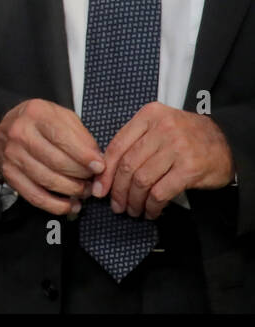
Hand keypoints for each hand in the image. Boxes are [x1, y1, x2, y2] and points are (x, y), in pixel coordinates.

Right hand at [0, 98, 103, 215]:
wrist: (8, 127)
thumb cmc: (40, 123)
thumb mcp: (62, 117)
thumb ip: (82, 137)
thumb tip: (97, 162)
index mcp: (36, 113)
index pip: (63, 138)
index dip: (84, 156)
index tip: (99, 167)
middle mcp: (20, 133)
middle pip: (57, 162)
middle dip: (81, 175)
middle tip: (93, 179)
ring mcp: (12, 155)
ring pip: (48, 181)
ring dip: (72, 190)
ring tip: (84, 190)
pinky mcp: (9, 174)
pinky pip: (35, 196)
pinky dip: (56, 205)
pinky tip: (70, 205)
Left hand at [96, 102, 233, 218]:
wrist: (226, 142)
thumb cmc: (187, 137)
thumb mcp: (159, 126)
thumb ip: (135, 141)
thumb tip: (105, 170)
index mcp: (149, 116)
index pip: (117, 146)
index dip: (105, 171)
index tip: (99, 188)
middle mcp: (162, 129)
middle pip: (127, 165)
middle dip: (117, 190)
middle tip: (116, 204)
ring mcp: (176, 148)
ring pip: (141, 180)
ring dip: (133, 200)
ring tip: (133, 209)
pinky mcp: (189, 168)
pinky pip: (161, 192)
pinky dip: (152, 206)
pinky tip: (151, 211)